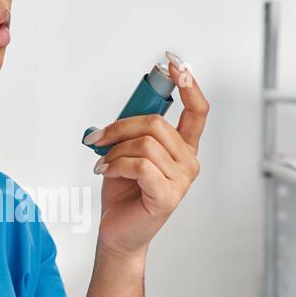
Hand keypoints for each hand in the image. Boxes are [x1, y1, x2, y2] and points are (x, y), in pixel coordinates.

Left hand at [87, 59, 207, 264]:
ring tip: (103, 163)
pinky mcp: (168, 196)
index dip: (189, 85)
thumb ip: (134, 129)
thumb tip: (128, 108)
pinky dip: (116, 165)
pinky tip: (105, 172)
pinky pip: (140, 166)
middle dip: (121, 127)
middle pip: (157, 124)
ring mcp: (182, 180)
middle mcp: (188, 162)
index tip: (175, 64)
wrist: (117, 232)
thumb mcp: (127, 151)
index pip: (198, 111)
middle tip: (98, 138)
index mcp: (183, 148)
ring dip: (115, 150)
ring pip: (145, 144)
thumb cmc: (123, 192)